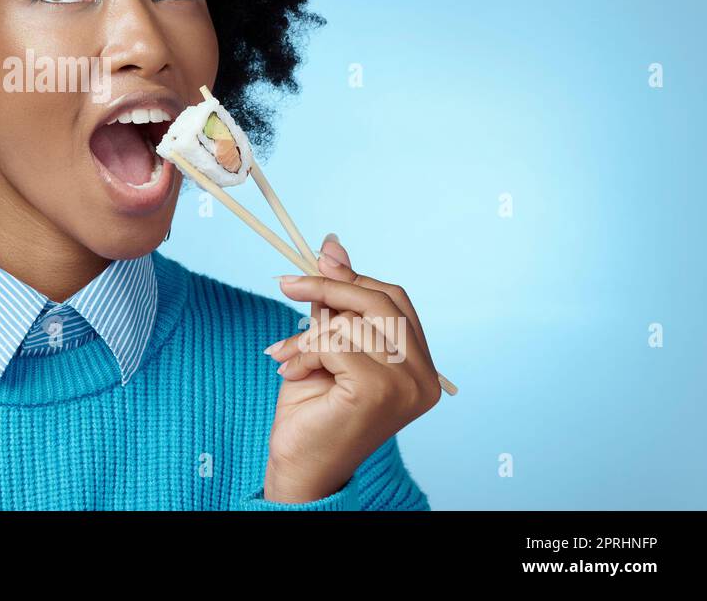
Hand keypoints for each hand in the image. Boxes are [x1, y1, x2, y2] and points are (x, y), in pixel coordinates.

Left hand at [261, 233, 441, 502]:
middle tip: (286, 283)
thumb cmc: (314, 408)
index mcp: (421, 366)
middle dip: (328, 286)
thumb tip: (333, 245)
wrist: (299, 465)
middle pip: (379, 301)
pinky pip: (334, 343)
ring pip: (351, 322)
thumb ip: (336, 302)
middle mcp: (424, 377)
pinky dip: (303, 351)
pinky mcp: (379, 391)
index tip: (317, 259)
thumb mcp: (326, 343)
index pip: (394, 300)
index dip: (353, 277)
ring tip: (287, 359)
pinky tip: (290, 372)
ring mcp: (406, 386)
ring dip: (307, 334)